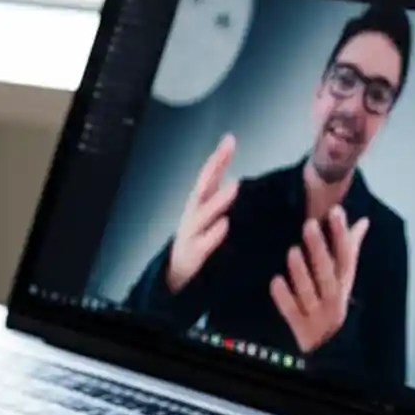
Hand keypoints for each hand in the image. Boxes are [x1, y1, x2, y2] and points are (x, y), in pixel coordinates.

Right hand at [167, 133, 239, 293]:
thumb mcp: (207, 217)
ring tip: (234, 185)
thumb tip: (238, 179)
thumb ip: (220, 198)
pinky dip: (214, 233)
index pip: (208, 175)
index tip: (230, 139)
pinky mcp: (193, 254)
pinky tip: (224, 224)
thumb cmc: (197, 242)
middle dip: (213, 167)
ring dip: (218, 199)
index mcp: (198, 203)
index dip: (218, 157)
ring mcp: (190, 233)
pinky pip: (204, 243)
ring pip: (203, 213)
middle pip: (202, 185)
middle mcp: (192, 214)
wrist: (176, 275)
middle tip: (226, 150)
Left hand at [270, 206, 369, 352]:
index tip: (335, 211)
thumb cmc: (334, 305)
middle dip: (319, 249)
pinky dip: (284, 298)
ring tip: (292, 251)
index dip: (341, 234)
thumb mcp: (344, 280)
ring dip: (301, 272)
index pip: (346, 256)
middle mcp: (334, 299)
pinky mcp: (301, 328)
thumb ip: (350, 249)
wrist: (330, 350)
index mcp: (344, 283)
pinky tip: (275, 281)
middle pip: (328, 273)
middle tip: (308, 225)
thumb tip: (361, 221)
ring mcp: (318, 314)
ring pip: (311, 292)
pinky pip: (292, 312)